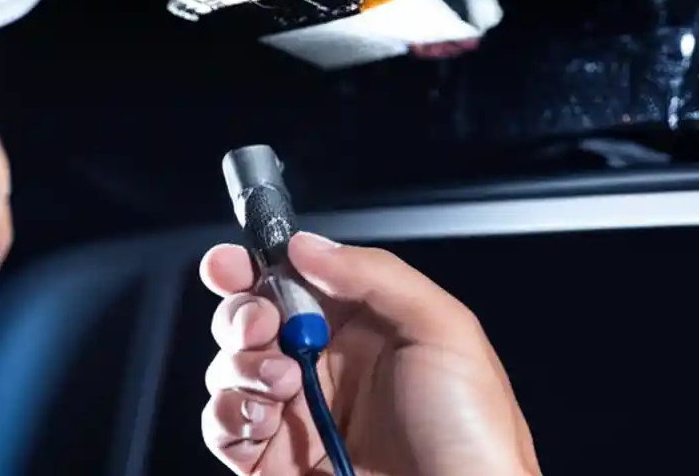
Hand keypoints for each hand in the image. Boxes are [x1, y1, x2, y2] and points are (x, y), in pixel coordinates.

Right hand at [200, 232, 539, 475]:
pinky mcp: (275, 462)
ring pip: (231, 369)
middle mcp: (326, 366)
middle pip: (251, 319)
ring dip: (239, 365)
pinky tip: (263, 416)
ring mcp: (298, 415)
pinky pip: (224, 426)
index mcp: (365, 327)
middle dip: (241, 313)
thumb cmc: (474, 432)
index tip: (231, 263)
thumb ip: (374, 274)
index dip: (256, 265)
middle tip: (261, 324)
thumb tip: (305, 245)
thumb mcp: (444, 330)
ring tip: (280, 382)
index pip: (296, 281)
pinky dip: (228, 413)